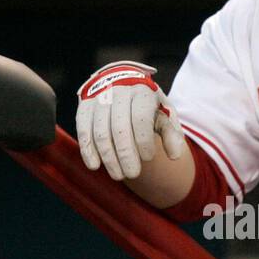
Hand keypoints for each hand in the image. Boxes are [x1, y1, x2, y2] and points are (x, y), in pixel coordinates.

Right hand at [75, 60, 186, 180]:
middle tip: (133, 174)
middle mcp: (118, 92)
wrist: (122, 83)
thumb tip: (175, 155)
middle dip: (126, 155)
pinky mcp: (84, 107)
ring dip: (109, 158)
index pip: (140, 118)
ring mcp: (99, 99)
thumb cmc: (146, 104)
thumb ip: (171, 133)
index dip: (143, 141)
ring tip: (118, 175)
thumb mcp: (164, 112)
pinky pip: (83, 130)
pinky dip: (88, 150)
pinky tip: (95, 166)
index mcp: (141, 91)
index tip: (148, 158)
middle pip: (119, 128)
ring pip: (100, 132)